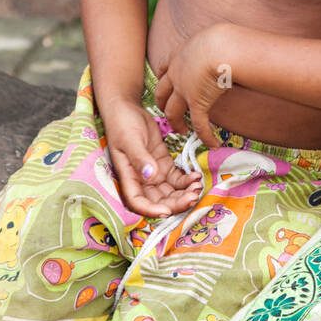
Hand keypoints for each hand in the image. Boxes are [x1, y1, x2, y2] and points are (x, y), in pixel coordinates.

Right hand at [101, 99, 202, 216]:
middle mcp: (140, 179)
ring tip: (198, 187)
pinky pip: (176, 179)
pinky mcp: (163, 165)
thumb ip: (140, 158)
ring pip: (169, 192)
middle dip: (175, 203)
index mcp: (128, 176)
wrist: (127, 109)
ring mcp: (153, 173)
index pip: (137, 201)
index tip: (167, 211)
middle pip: (158, 201)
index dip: (151, 210)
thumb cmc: (122, 123)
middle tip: (193, 196)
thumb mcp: (130, 139)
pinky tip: (196, 176)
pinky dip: (186, 181)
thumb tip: (150, 177)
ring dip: (184, 194)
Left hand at [154, 24, 232, 146]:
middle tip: (166, 111)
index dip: (163, 78)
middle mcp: (176, 75)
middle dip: (162, 104)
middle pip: (162, 93)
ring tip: (181, 131)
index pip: (164, 69)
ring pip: (173, 112)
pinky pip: (199, 124)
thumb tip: (223, 45)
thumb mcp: (208, 38)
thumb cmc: (220, 39)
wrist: (220, 49)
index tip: (165, 83)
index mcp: (178, 57)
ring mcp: (184, 91)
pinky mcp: (196, 104)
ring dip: (176, 123)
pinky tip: (211, 143)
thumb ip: (209, 46)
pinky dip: (205, 135)